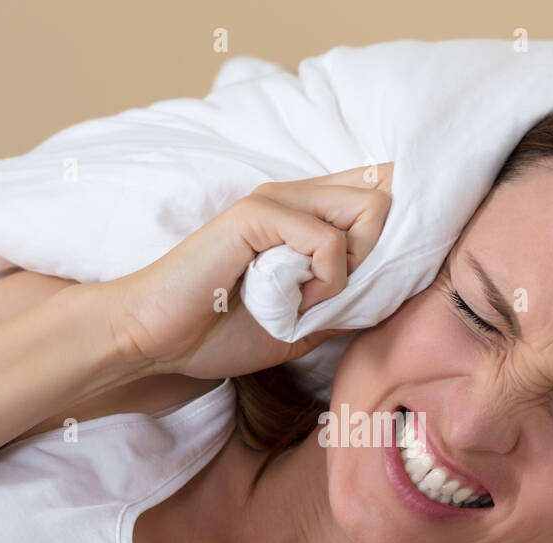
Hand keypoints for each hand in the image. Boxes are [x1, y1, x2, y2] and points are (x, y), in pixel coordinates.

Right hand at [96, 162, 393, 380]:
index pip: (374, 191)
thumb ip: (341, 303)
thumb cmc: (217, 332)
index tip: (377, 276)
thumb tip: (389, 294)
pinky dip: (324, 281)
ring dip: (351, 267)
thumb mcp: (301, 325)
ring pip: (368, 209)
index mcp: (304, 215)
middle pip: (385, 196)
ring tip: (308, 299)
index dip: (394, 229)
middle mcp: (295, 196)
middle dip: (379, 253)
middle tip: (334, 293)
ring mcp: (276, 200)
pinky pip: (329, 241)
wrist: (158, 341)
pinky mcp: (257, 214)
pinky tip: (289, 301)